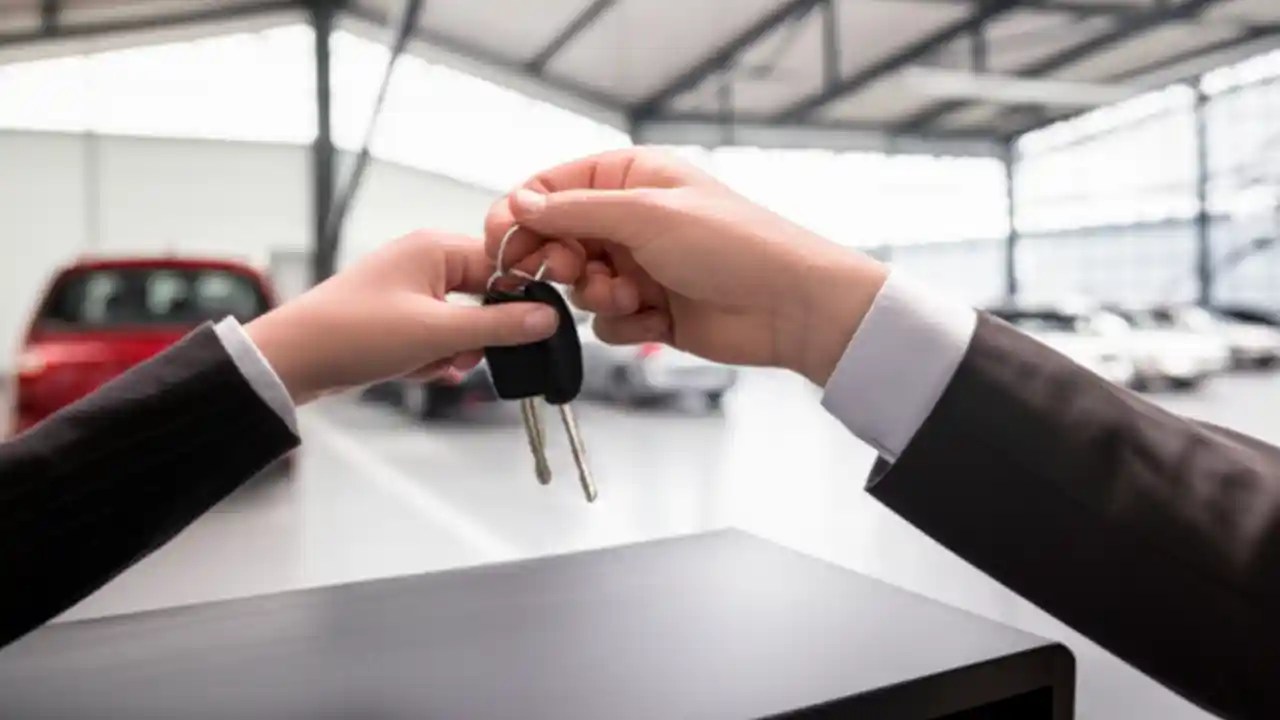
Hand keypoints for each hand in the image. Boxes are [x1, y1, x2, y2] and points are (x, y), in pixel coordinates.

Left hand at [245, 232, 558, 403]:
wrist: (291, 361)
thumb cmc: (356, 334)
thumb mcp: (436, 333)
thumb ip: (498, 326)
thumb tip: (548, 318)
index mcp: (436, 247)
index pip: (504, 264)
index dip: (519, 299)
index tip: (533, 331)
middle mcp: (425, 261)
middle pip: (485, 296)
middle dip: (477, 334)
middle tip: (460, 353)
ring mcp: (411, 291)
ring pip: (462, 323)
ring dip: (453, 350)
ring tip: (427, 362)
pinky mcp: (399, 318)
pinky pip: (438, 336)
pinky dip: (432, 357)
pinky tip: (413, 369)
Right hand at [484, 148, 886, 384]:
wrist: (789, 306)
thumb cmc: (734, 246)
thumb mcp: (646, 215)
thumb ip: (575, 209)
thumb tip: (521, 201)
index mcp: (630, 179)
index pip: (551, 188)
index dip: (521, 215)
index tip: (501, 244)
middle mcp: (631, 220)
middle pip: (557, 240)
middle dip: (558, 262)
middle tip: (570, 272)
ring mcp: (640, 266)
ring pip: (579, 286)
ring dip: (597, 296)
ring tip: (631, 296)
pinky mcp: (651, 310)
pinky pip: (607, 322)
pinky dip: (624, 324)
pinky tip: (656, 320)